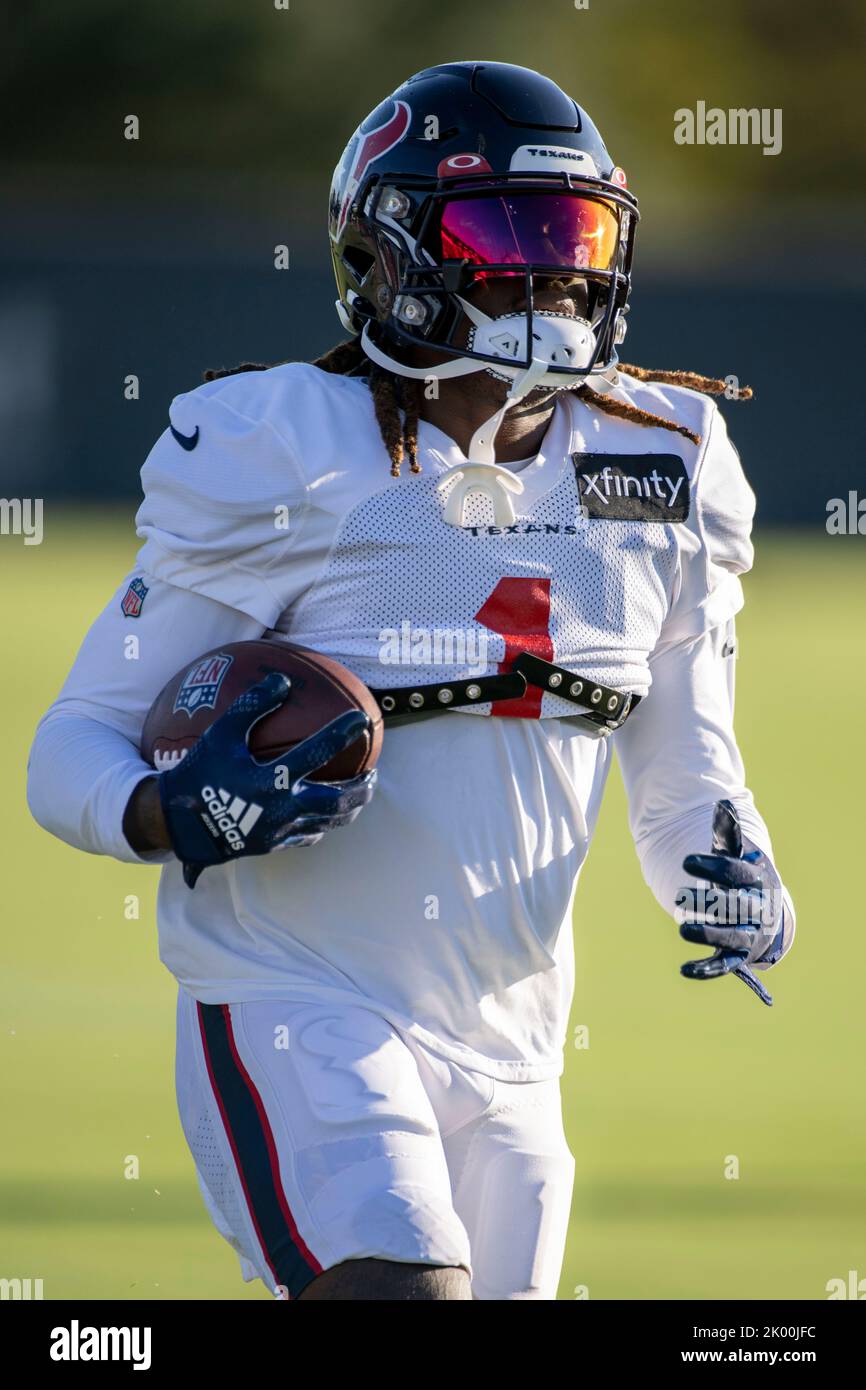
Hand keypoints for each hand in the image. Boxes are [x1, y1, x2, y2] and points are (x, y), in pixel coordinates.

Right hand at [158, 671, 376, 888]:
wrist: (177, 824)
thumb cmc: (198, 773)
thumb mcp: (219, 735)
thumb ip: (250, 706)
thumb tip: (281, 681)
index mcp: (271, 779)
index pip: (317, 753)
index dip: (342, 734)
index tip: (362, 719)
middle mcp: (282, 808)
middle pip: (337, 801)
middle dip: (361, 788)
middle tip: (373, 773)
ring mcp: (280, 830)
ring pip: (328, 822)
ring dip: (350, 808)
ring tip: (361, 795)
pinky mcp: (274, 845)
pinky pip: (307, 837)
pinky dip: (321, 825)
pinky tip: (324, 817)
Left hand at [676, 800, 785, 1006]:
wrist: (766, 915)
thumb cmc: (743, 878)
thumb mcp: (738, 855)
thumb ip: (727, 835)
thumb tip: (722, 804)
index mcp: (759, 881)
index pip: (738, 874)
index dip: (714, 867)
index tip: (686, 860)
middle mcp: (758, 910)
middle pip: (735, 907)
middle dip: (708, 902)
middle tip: (679, 894)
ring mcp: (750, 935)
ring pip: (731, 937)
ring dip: (708, 934)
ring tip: (682, 928)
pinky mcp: (738, 956)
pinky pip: (724, 966)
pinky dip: (706, 970)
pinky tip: (684, 969)